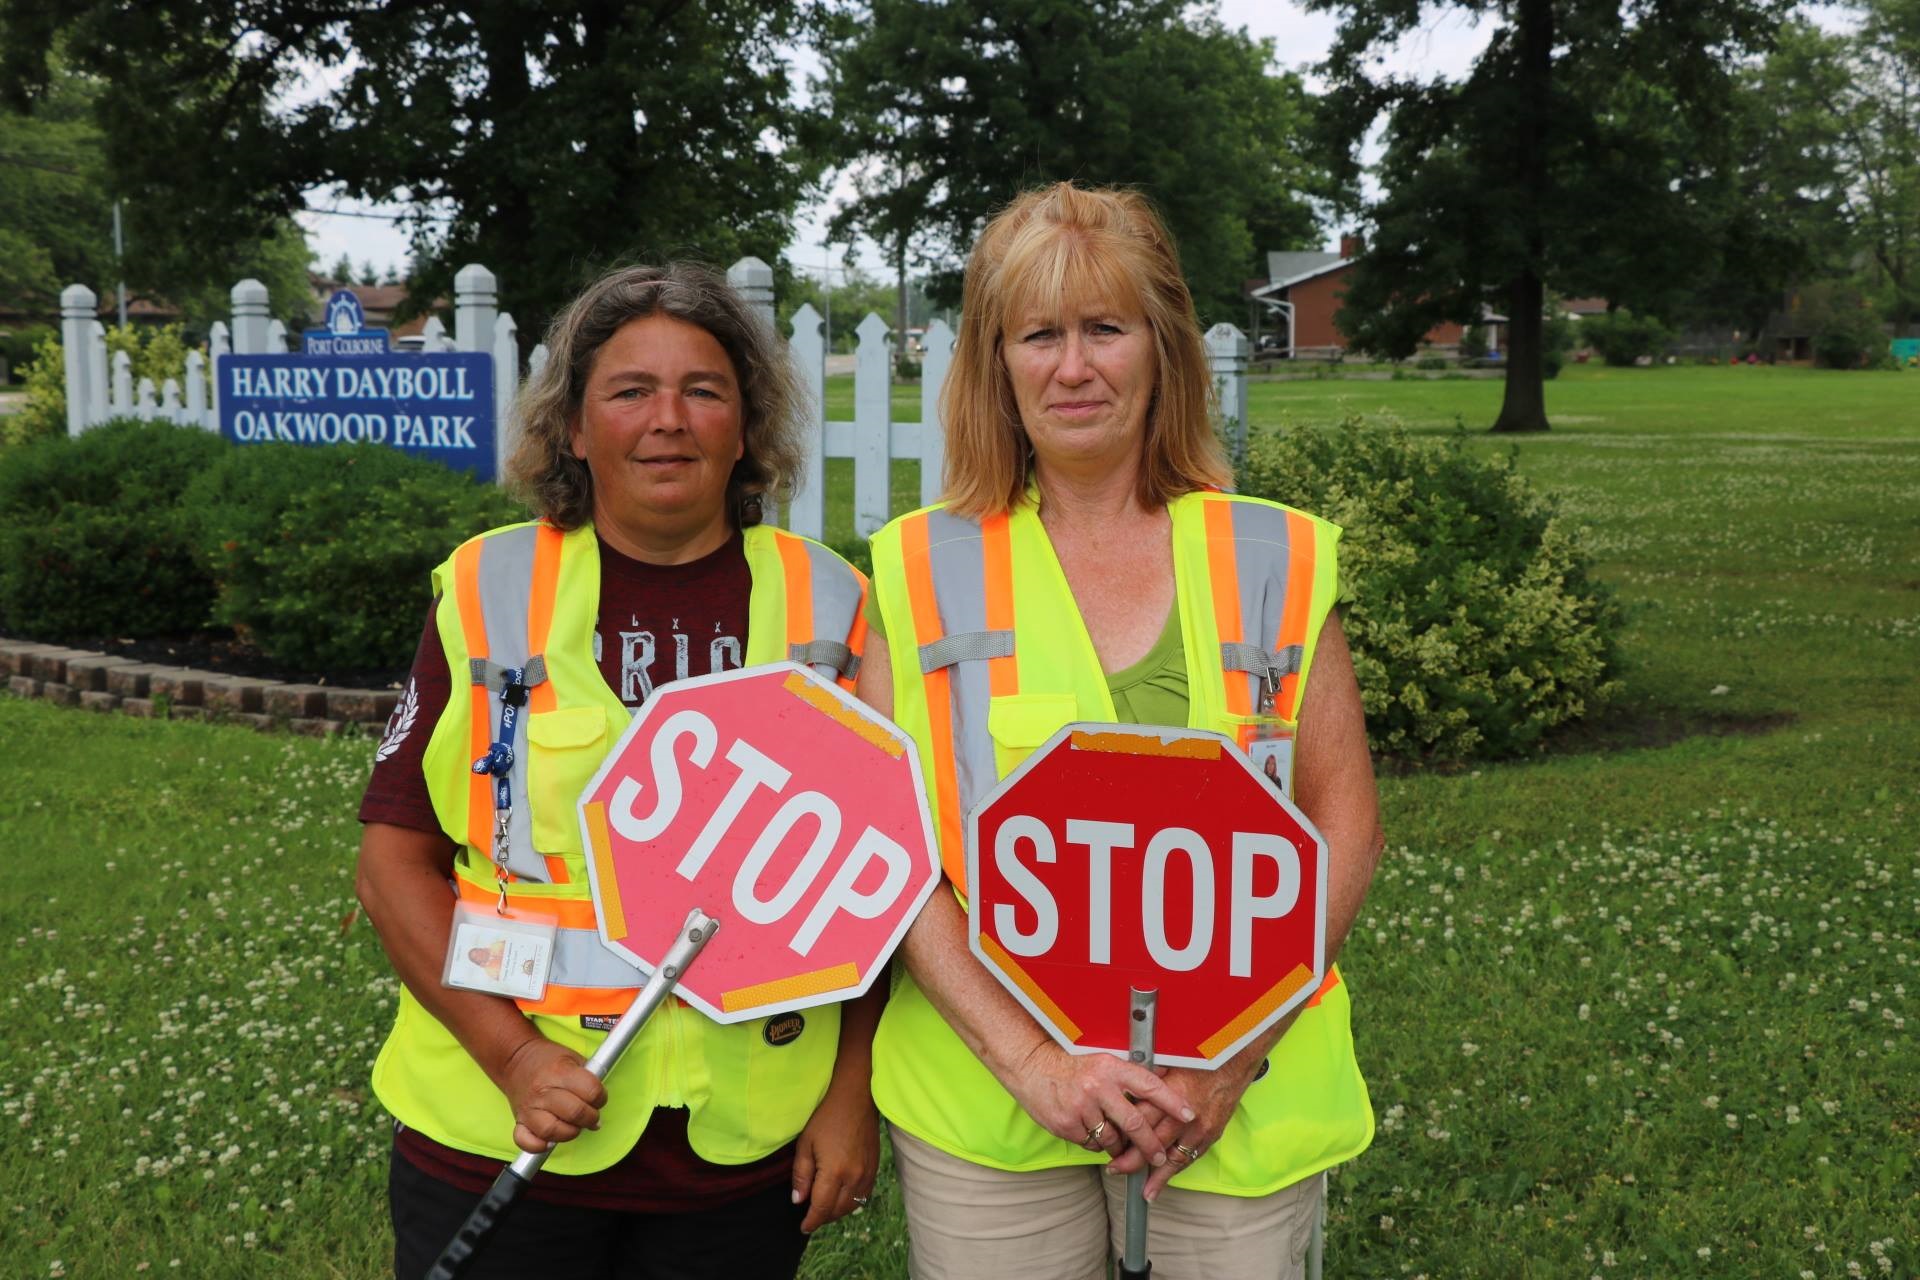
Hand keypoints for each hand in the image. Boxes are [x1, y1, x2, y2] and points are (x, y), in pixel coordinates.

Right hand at [500, 1036, 606, 1154]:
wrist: (515, 1059)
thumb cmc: (548, 1060)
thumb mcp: (573, 1059)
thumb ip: (589, 1081)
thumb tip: (598, 1111)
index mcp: (560, 1072)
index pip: (591, 1091)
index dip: (601, 1097)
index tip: (599, 1099)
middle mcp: (542, 1091)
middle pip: (574, 1113)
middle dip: (590, 1118)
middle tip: (590, 1116)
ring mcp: (529, 1108)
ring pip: (551, 1131)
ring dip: (569, 1133)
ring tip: (573, 1126)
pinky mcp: (519, 1121)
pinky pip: (525, 1141)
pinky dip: (538, 1146)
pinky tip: (549, 1141)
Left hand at [790, 1081, 879, 1232]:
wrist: (856, 1099)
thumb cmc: (827, 1118)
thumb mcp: (806, 1144)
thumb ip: (801, 1176)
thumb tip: (798, 1201)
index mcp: (834, 1172)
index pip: (822, 1207)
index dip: (811, 1221)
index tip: (803, 1227)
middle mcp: (854, 1177)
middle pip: (838, 1211)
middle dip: (823, 1217)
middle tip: (811, 1216)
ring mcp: (867, 1173)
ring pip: (852, 1206)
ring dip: (837, 1212)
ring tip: (824, 1208)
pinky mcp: (874, 1168)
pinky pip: (864, 1195)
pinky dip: (851, 1202)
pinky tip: (841, 1197)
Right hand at [996, 1039, 1195, 1168]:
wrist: (1032, 1068)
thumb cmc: (1072, 1065)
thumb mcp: (1103, 1060)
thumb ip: (1130, 1072)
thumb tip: (1163, 1074)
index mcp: (1111, 1068)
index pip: (1149, 1085)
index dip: (1171, 1101)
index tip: (1188, 1113)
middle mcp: (1097, 1087)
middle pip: (1134, 1123)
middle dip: (1151, 1144)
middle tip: (1159, 1156)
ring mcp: (1081, 1107)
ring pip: (1112, 1139)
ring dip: (1118, 1145)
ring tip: (1114, 1138)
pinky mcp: (1066, 1124)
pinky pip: (1091, 1144)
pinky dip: (1095, 1142)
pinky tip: (1088, 1128)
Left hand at [1105, 1063, 1253, 1198]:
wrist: (1232, 1062)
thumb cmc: (1198, 1060)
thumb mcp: (1168, 1062)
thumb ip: (1146, 1078)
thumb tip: (1123, 1088)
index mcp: (1169, 1092)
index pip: (1141, 1117)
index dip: (1123, 1132)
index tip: (1108, 1141)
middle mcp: (1184, 1114)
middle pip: (1153, 1142)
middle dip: (1132, 1159)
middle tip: (1115, 1169)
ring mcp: (1199, 1128)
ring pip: (1173, 1157)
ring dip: (1155, 1175)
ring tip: (1141, 1190)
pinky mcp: (1210, 1135)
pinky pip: (1190, 1158)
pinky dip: (1174, 1172)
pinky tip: (1162, 1184)